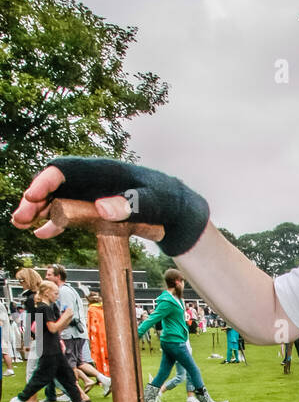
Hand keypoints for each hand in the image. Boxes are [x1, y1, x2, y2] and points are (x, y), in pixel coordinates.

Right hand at [11, 157, 209, 256]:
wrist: (175, 209)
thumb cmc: (166, 200)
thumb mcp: (155, 202)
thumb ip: (132, 204)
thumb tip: (102, 207)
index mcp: (104, 171)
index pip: (69, 169)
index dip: (48, 180)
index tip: (33, 195)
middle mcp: (93, 180)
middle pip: (56, 185)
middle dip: (36, 199)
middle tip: (20, 217)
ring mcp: (92, 195)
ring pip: (58, 200)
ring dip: (38, 211)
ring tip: (21, 224)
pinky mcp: (94, 210)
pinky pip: (69, 215)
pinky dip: (54, 223)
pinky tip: (40, 233)